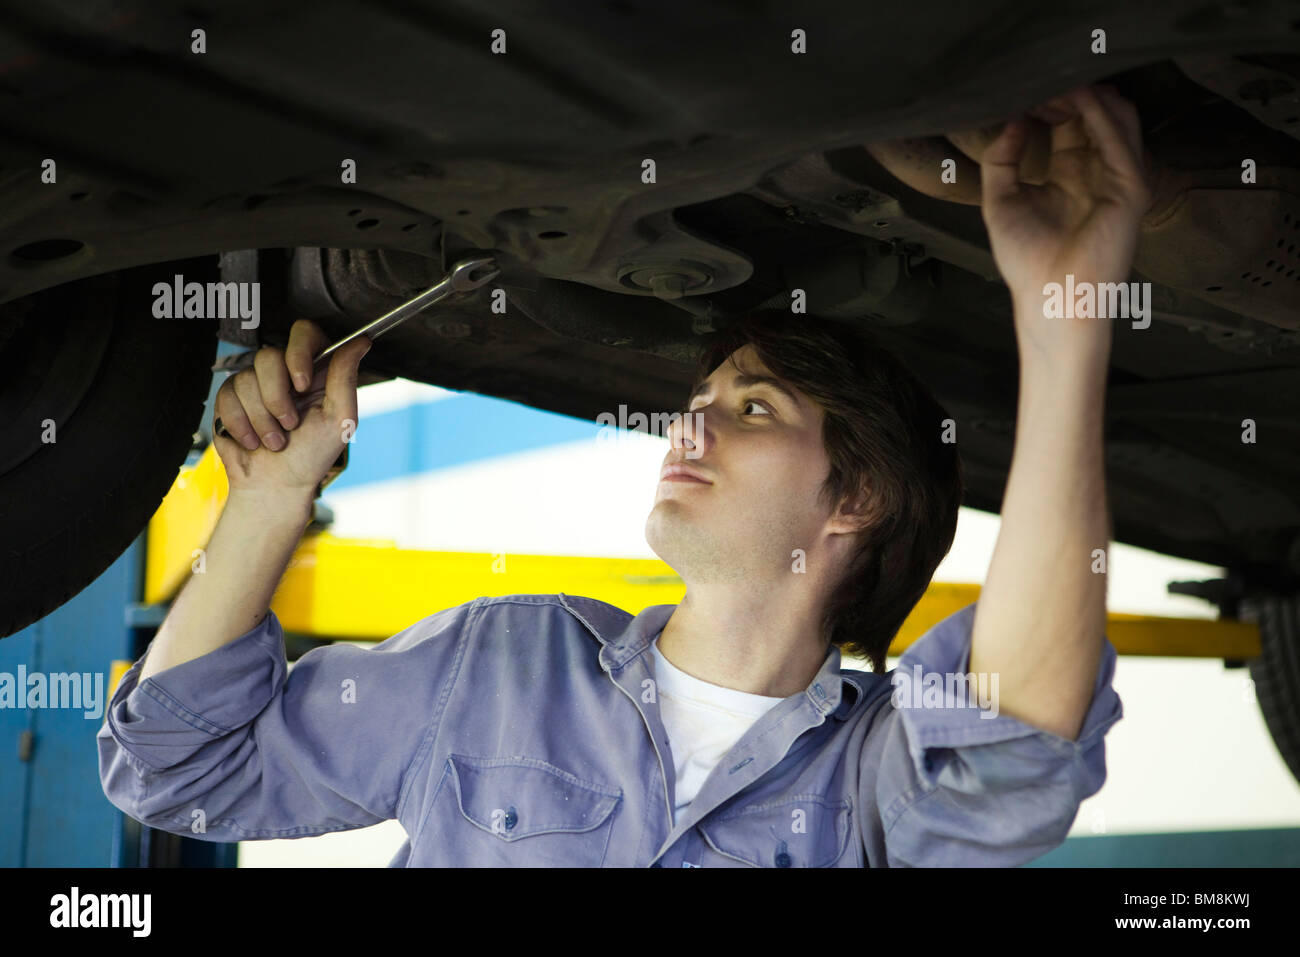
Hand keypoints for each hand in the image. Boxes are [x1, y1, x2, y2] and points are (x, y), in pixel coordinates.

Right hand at [212, 319, 370, 496]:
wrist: (275, 486)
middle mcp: (284, 373)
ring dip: (262, 420)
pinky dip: (241, 425)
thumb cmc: (311, 457)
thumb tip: (362, 342)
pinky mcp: (230, 398)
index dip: (298, 353)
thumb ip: (345, 377)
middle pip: (268, 356)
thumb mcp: (339, 419)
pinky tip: (253, 441)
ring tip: (274, 440)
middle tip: (290, 425)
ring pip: (246, 378)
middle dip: (277, 397)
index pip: (304, 334)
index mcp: (315, 372)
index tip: (302, 384)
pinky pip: (226, 396)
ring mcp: (255, 384)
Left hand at [979, 84, 1151, 363]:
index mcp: (1069, 175)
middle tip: (1041, 80)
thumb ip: (1001, 160)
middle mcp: (1096, 172)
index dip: (1049, 103)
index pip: (1067, 124)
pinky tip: (1076, 99)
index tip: (1024, 91)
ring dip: (1086, 97)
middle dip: (1067, 93)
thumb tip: (1011, 120)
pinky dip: (1099, 114)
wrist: (1051, 298)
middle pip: (1093, 115)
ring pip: (1115, 118)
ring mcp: (1117, 178)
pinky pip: (1120, 138)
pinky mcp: (1130, 187)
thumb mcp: (1000, 201)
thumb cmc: (1027, 261)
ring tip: (1057, 85)